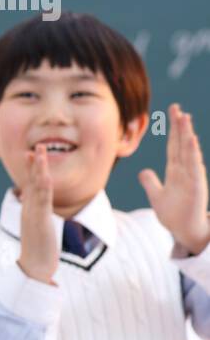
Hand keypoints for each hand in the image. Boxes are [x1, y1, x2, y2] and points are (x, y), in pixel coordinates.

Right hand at [18, 144, 57, 284]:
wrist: (34, 268)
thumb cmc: (40, 253)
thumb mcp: (41, 233)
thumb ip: (40, 222)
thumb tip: (41, 220)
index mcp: (29, 212)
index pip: (31, 186)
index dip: (33, 170)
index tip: (33, 155)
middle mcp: (28, 209)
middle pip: (31, 181)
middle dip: (34, 163)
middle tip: (36, 146)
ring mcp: (32, 214)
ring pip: (35, 185)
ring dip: (37, 166)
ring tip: (39, 150)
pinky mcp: (39, 220)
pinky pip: (41, 199)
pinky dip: (42, 184)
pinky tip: (44, 174)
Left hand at [139, 103, 209, 255]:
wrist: (184, 232)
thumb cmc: (174, 214)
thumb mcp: (157, 196)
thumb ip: (150, 182)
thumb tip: (143, 171)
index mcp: (175, 171)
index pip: (173, 145)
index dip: (172, 130)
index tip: (172, 112)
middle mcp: (185, 171)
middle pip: (180, 144)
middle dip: (179, 126)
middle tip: (176, 107)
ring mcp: (192, 177)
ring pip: (188, 151)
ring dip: (186, 134)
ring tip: (185, 117)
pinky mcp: (196, 185)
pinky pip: (194, 166)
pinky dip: (192, 152)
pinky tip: (191, 139)